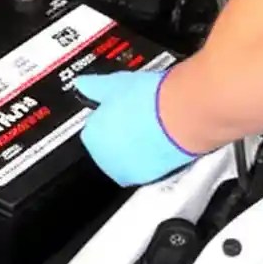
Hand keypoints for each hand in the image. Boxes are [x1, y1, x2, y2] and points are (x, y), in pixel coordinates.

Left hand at [73, 70, 199, 186]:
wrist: (180, 115)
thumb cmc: (150, 100)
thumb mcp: (115, 84)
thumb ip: (94, 86)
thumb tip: (82, 84)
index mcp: (92, 136)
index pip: (94, 130)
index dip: (110, 120)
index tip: (123, 112)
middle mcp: (105, 159)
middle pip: (110, 148)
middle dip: (121, 137)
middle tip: (138, 120)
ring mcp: (127, 172)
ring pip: (127, 161)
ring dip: (135, 150)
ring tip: (151, 131)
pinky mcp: (149, 179)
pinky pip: (146, 170)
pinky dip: (151, 160)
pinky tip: (161, 143)